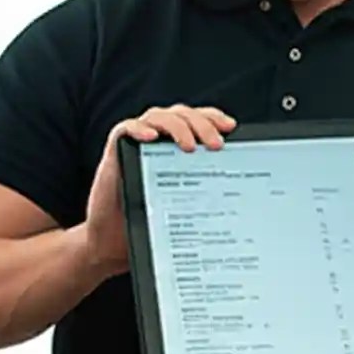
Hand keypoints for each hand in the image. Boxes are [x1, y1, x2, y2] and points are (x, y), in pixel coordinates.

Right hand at [82, 104, 236, 277]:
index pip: (197, 119)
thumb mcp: (184, 201)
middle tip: (216, 145)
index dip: (213, 118)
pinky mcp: (116, 149)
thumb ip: (203, 188)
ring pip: (158, 116)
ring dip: (177, 126)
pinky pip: (125, 129)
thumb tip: (239, 188)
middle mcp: (158, 137)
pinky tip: (151, 137)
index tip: (231, 128)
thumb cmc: (150, 218)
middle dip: (202, 124)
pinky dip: (138, 129)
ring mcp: (137, 141)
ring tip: (190, 146)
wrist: (113, 239)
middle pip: (182, 114)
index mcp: (177, 143)